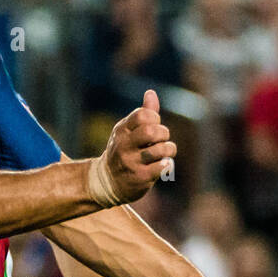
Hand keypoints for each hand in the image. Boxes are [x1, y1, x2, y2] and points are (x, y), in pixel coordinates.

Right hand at [90, 90, 176, 204]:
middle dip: (163, 133)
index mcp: (122, 130)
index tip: (153, 126)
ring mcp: (131, 162)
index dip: (154, 118)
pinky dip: (167, 164)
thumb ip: (143, 113)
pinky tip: (163, 165)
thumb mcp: (128, 132)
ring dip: (169, 149)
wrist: (108, 183)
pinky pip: (162, 167)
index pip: (143, 115)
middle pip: (152, 131)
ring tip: (164, 154)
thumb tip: (151, 92)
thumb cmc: (125, 152)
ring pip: (160, 149)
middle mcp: (124, 145)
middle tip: (161, 140)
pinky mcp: (140, 177)